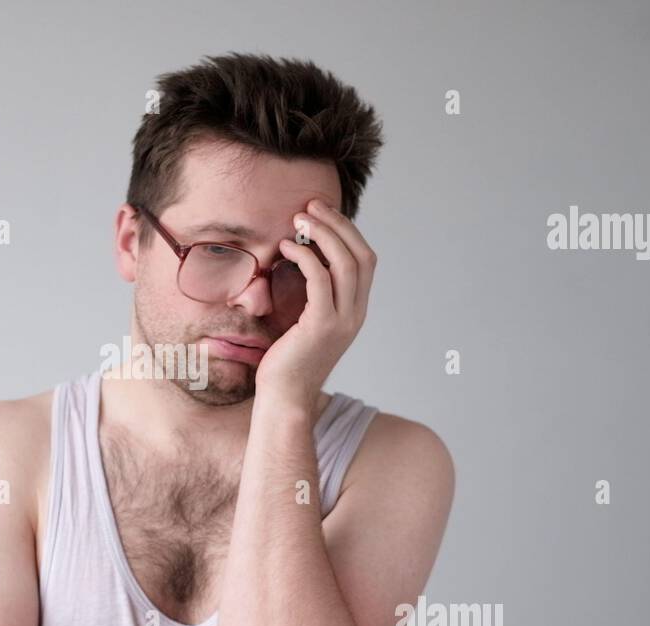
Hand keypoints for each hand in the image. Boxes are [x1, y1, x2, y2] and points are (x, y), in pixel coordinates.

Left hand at [254, 198, 376, 414]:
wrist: (284, 397)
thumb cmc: (288, 359)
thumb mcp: (306, 321)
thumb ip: (314, 295)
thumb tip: (302, 259)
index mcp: (355, 310)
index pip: (365, 259)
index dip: (347, 231)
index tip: (322, 212)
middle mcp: (355, 314)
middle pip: (361, 255)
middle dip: (338, 224)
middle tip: (311, 205)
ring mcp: (342, 321)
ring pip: (345, 263)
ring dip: (323, 234)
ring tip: (298, 218)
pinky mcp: (321, 326)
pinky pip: (319, 280)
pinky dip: (305, 257)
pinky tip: (286, 249)